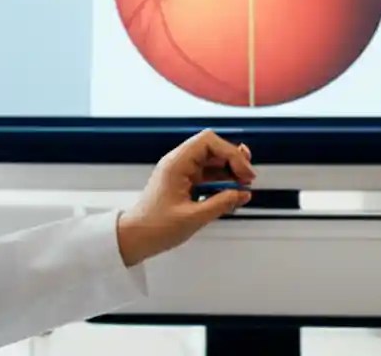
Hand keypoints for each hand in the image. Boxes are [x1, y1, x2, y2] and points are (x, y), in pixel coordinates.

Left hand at [116, 129, 256, 266]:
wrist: (133, 238)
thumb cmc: (154, 228)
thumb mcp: (193, 218)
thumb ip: (220, 203)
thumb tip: (242, 194)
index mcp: (176, 164)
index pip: (209, 142)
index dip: (231, 153)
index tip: (244, 173)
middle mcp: (179, 163)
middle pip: (213, 148)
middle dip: (233, 160)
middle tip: (247, 179)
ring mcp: (181, 173)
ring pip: (212, 162)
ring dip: (230, 171)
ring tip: (243, 187)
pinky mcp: (183, 183)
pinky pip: (207, 175)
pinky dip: (221, 182)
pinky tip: (232, 194)